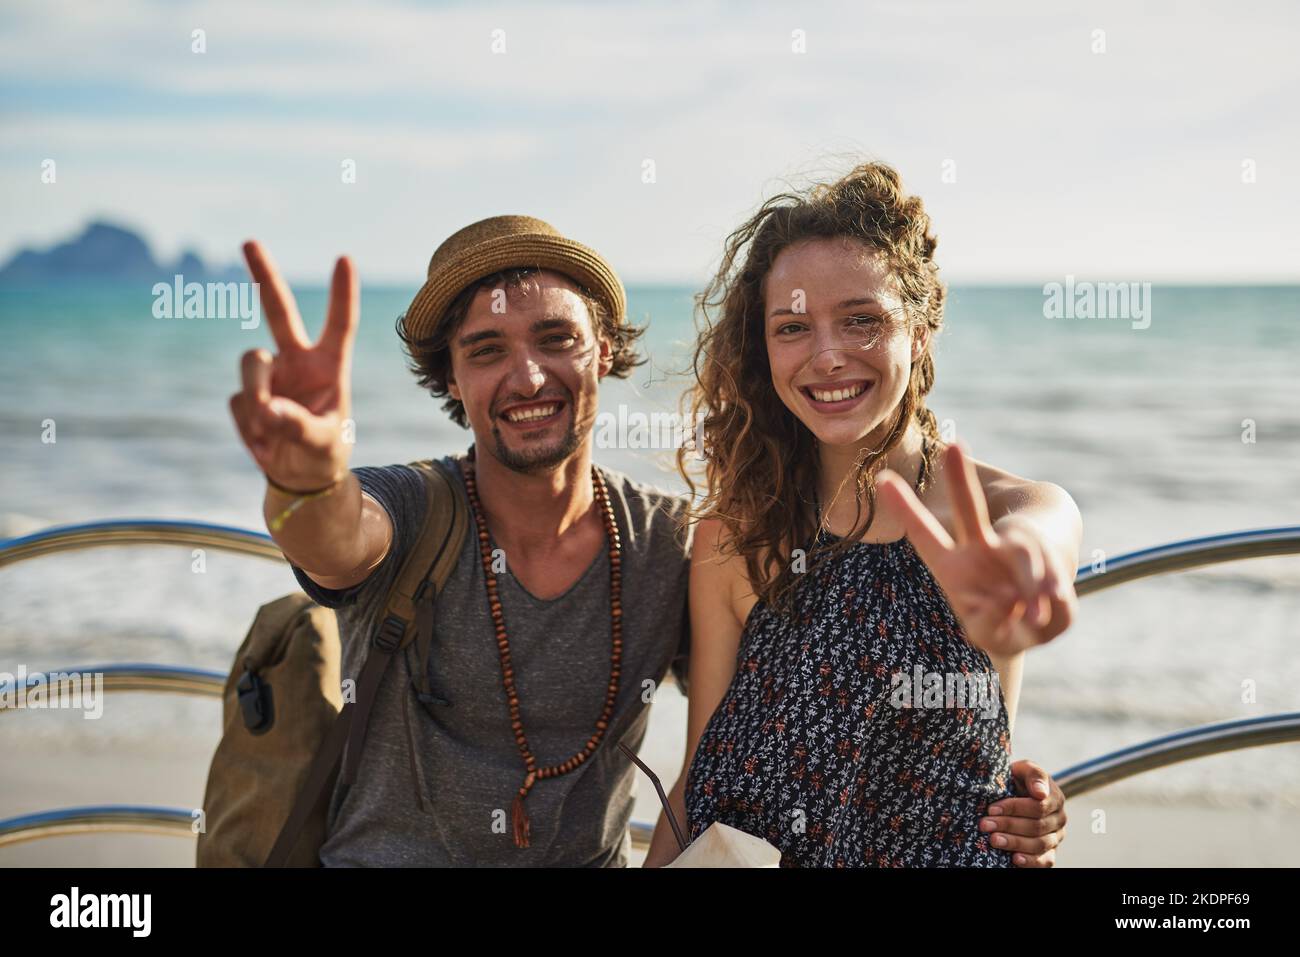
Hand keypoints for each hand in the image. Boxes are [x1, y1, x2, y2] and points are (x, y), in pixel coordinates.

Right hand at [228, 241, 358, 490]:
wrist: (299, 475)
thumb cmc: (324, 451)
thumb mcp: (324, 442)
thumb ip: (299, 425)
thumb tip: (267, 408)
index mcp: (329, 365)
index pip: (339, 324)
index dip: (342, 293)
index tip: (344, 258)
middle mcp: (297, 361)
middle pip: (278, 311)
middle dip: (263, 275)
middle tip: (249, 241)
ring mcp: (268, 375)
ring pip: (251, 364)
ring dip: (258, 392)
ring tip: (272, 425)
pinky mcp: (245, 394)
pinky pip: (240, 402)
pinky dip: (250, 425)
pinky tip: (264, 439)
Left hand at [876, 442, 1075, 656]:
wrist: (1034, 624)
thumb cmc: (998, 625)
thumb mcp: (987, 634)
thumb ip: (990, 625)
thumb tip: (1011, 604)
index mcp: (952, 565)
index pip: (925, 534)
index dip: (905, 509)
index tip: (881, 480)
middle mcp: (979, 550)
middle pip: (969, 510)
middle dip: (961, 478)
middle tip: (952, 446)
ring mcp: (1013, 553)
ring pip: (1023, 553)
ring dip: (1031, 582)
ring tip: (1031, 613)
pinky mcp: (1046, 563)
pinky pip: (1049, 579)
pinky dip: (1048, 600)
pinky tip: (1043, 613)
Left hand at [979, 759, 1065, 866]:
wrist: (1014, 792)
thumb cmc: (1017, 779)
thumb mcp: (1023, 769)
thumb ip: (1034, 774)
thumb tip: (1040, 793)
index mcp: (1055, 798)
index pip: (1037, 807)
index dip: (1014, 808)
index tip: (991, 808)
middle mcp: (1059, 819)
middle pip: (1036, 827)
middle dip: (1008, 825)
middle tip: (984, 825)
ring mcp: (1056, 837)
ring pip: (1039, 844)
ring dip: (1014, 843)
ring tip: (993, 840)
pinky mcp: (1050, 852)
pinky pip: (1046, 861)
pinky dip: (1031, 862)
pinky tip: (1015, 859)